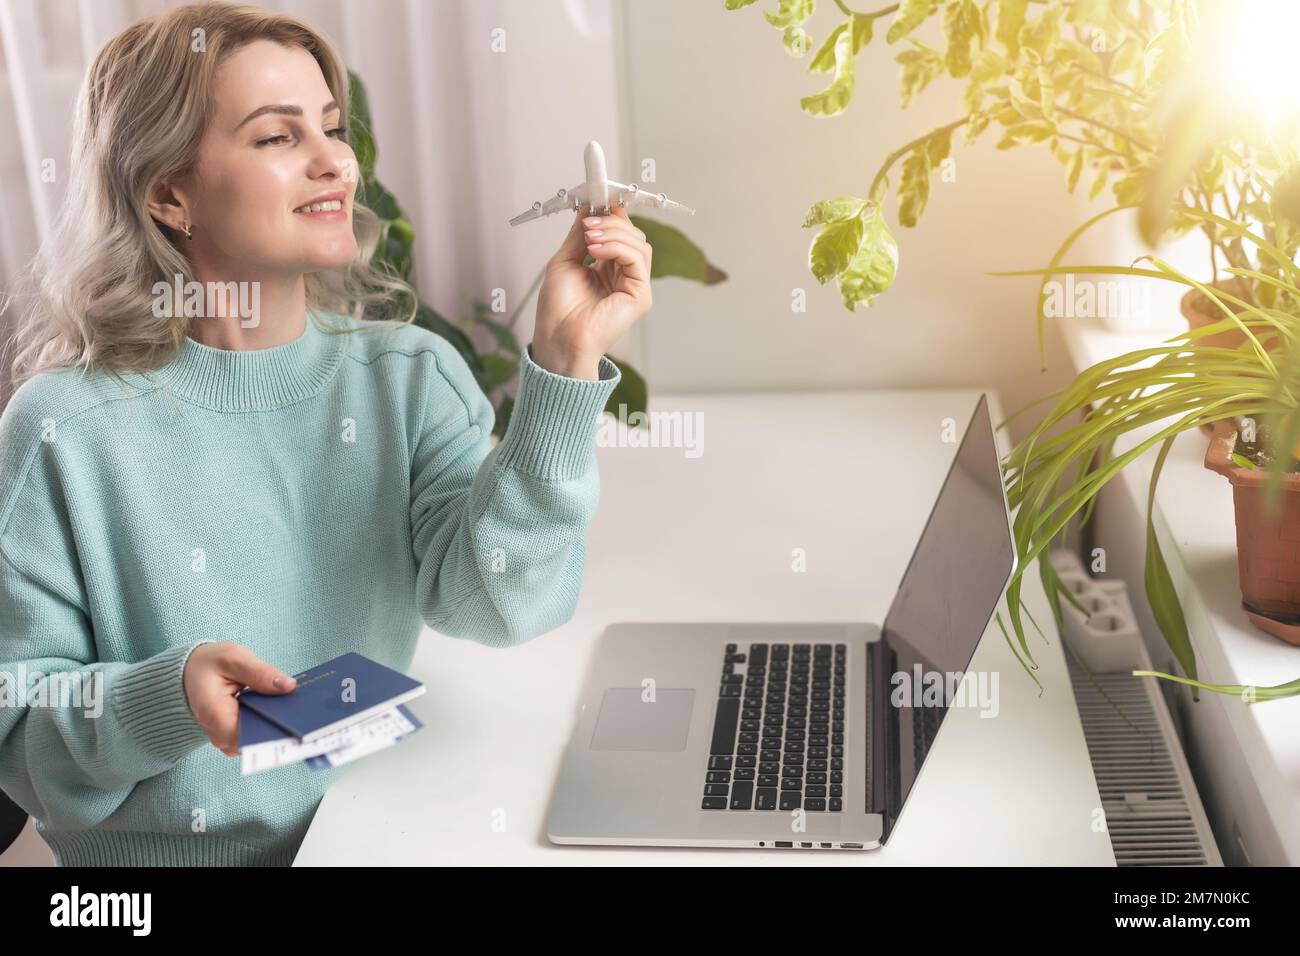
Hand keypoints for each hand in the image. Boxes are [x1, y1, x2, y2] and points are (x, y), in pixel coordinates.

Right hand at [183, 643, 296, 756]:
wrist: (191, 672)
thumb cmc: (209, 664)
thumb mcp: (233, 658)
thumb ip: (260, 672)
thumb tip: (289, 686)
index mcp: (215, 716)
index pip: (249, 737)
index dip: (274, 732)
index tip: (298, 722)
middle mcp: (220, 735)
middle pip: (258, 741)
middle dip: (282, 727)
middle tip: (308, 714)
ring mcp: (228, 738)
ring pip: (260, 739)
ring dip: (279, 726)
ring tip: (302, 711)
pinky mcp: (236, 734)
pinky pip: (258, 733)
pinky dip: (272, 722)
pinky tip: (288, 709)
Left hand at [532, 201, 653, 378]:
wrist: (558, 337)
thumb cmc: (558, 308)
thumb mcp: (566, 259)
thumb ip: (580, 234)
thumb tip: (588, 206)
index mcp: (608, 268)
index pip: (621, 234)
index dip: (612, 215)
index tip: (597, 200)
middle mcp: (624, 276)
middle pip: (633, 235)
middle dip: (611, 222)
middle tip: (589, 223)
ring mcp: (635, 286)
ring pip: (639, 244)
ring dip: (613, 233)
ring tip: (589, 238)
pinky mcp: (640, 296)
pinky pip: (638, 258)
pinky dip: (618, 247)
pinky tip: (596, 250)